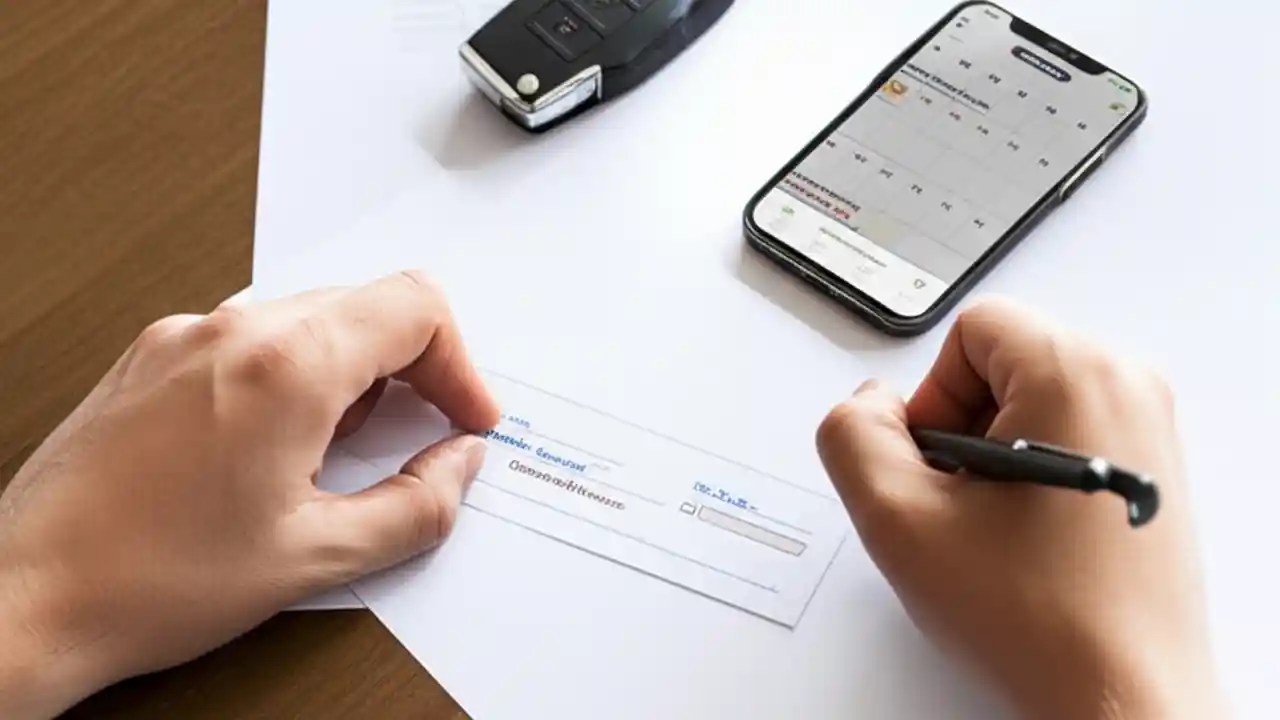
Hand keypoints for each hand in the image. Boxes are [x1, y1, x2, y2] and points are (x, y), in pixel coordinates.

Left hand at [0, 271, 497, 718]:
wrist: (19, 599)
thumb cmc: (145, 580)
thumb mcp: (313, 557)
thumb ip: (415, 507)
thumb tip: (457, 468)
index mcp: (286, 366)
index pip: (415, 308)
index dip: (462, 365)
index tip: (466, 417)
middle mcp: (233, 331)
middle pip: (366, 306)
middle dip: (415, 369)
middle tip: (424, 435)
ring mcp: (184, 338)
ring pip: (311, 319)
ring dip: (354, 373)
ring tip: (344, 454)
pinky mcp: (151, 358)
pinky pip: (253, 339)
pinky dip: (296, 376)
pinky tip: (281, 447)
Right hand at [817, 299, 1224, 718]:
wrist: (1122, 699)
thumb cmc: (1042, 623)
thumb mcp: (898, 518)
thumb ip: (851, 435)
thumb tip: (866, 407)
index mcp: (1078, 374)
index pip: (970, 330)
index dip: (932, 398)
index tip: (939, 467)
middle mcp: (1128, 388)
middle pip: (1003, 362)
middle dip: (963, 427)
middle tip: (962, 506)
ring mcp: (1150, 431)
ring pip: (1032, 402)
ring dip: (994, 458)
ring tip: (998, 530)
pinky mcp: (1150, 471)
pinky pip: (1067, 437)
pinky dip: (1031, 476)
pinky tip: (1029, 541)